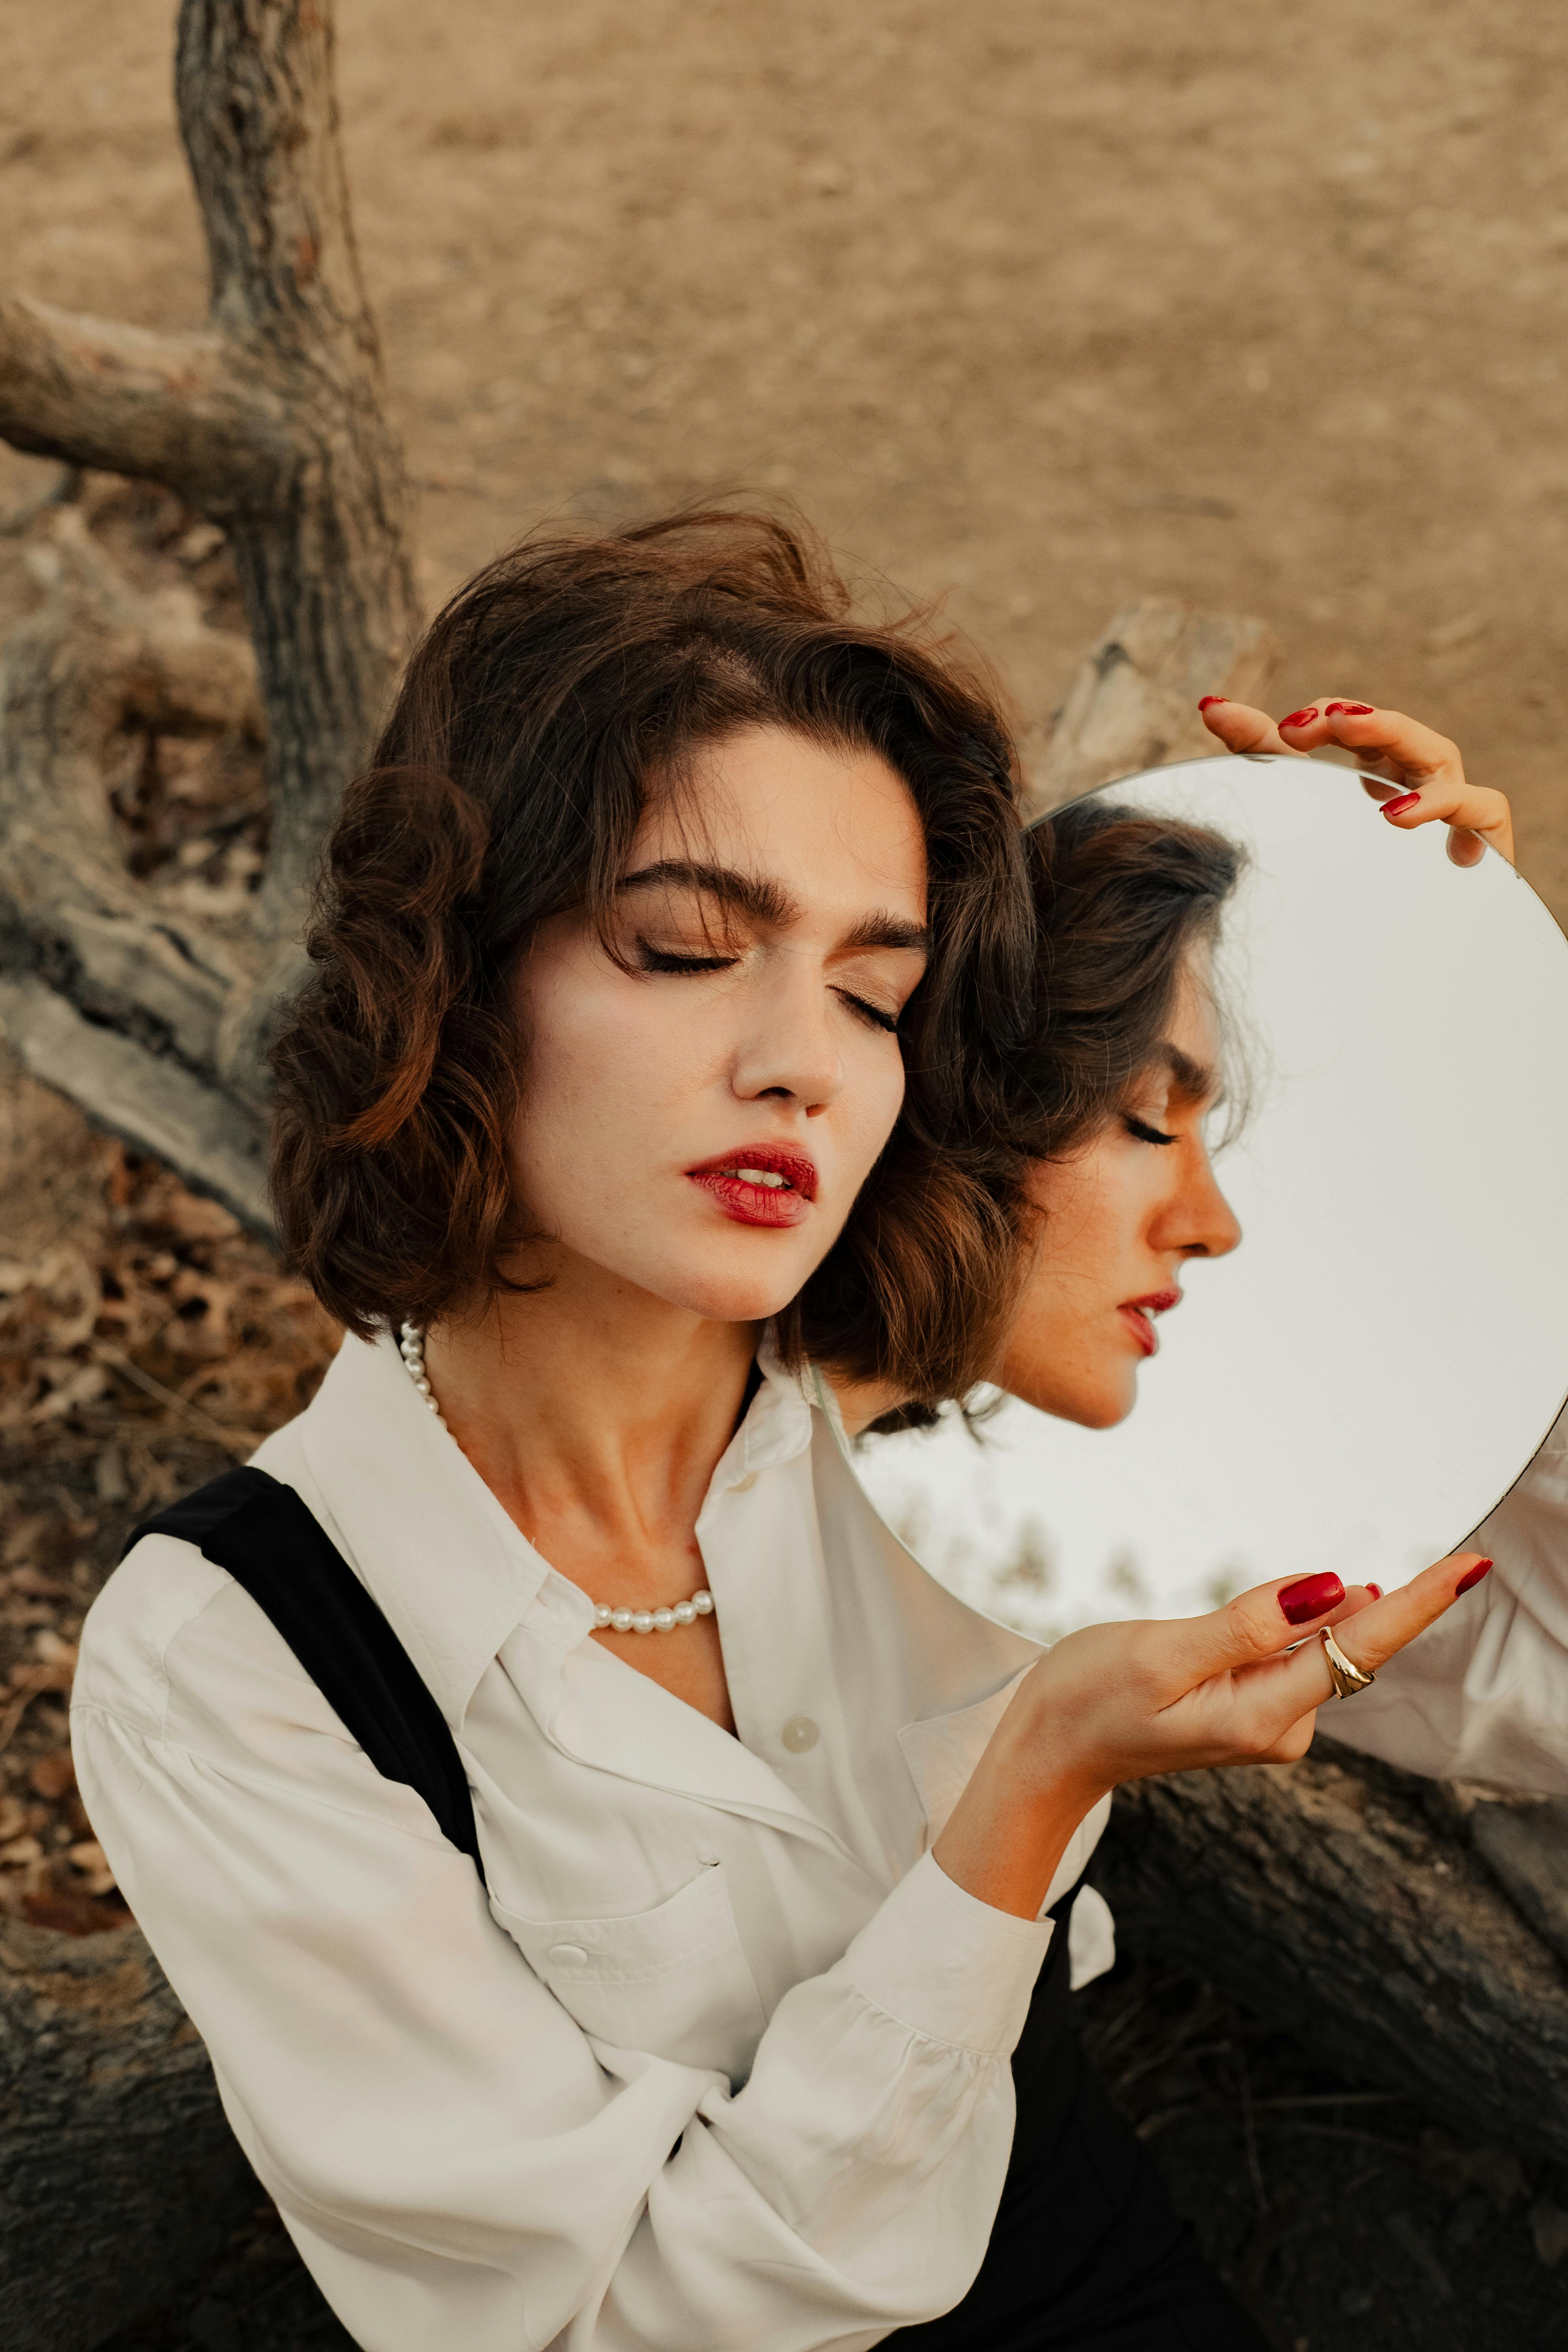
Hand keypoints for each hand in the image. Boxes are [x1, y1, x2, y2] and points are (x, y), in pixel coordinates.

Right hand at [935, 1548, 1491, 1917]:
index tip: (1469, 1564)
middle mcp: (1279, 1725)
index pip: (1359, 1649)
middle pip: (1346, 1644)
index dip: (1417, 1604)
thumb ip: (1246, 1624)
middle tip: (1349, 1570)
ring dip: (1299, 1613)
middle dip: (1358, 1600)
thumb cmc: (1088, 1700)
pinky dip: (1285, 1626)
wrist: (1048, 1750)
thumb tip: (1328, 1592)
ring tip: (1217, 1622)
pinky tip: (1236, 1627)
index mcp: (1260, 1715)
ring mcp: (1267, 1721)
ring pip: (1315, 1645)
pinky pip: (1291, 1653)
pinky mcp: (1251, 1709)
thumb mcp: (1160, 1652)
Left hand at [1198, 694, 1513, 868]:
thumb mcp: (1289, 796)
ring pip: (1444, 765)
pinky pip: (1483, 811)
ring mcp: (1449, 806)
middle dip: (1370, 725)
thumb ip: (1256, 750)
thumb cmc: (1333, 866)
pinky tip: (1429, 835)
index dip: (1324, 717)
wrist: (1364, 947)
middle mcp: (1413, 777)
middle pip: (1400, 734)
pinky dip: (1462, 815)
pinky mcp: (1480, 840)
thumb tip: (1209, 705)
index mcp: (1371, 763)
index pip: (1353, 723)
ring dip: (1418, 773)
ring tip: (1382, 798)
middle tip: (1333, 723)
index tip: (1285, 731)